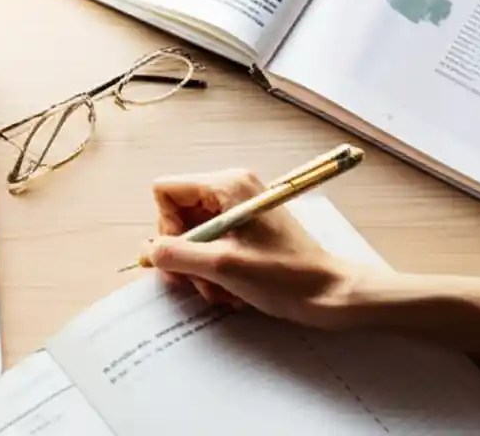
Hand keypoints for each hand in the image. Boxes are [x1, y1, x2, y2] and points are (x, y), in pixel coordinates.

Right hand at [141, 169, 368, 329]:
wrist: (332, 294)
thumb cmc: (283, 277)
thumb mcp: (221, 266)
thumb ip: (175, 254)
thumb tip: (147, 251)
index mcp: (226, 185)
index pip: (165, 191)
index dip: (165, 226)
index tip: (183, 256)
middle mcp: (231, 188)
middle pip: (178, 215)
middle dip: (183, 253)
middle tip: (200, 283)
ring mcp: (240, 208)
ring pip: (193, 234)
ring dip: (200, 268)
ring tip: (222, 290)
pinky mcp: (248, 227)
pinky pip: (212, 243)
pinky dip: (215, 269)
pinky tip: (233, 288)